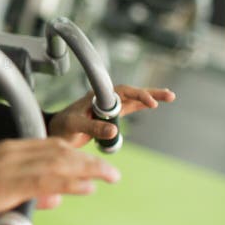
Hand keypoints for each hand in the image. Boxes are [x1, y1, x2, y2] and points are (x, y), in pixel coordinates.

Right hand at [0, 138, 119, 224]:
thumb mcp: (0, 192)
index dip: (77, 155)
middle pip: (58, 152)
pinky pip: (42, 181)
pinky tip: (85, 186)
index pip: (50, 146)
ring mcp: (6, 168)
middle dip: (88, 162)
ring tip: (107, 177)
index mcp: (8, 151)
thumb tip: (56, 198)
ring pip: (55, 164)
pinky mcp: (2, 187)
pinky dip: (67, 182)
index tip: (96, 165)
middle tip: (112, 174)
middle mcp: (9, 153)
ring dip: (85, 170)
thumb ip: (29, 193)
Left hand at [48, 85, 175, 148]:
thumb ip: (92, 128)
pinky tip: (153, 105)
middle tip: (168, 96)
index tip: (150, 103)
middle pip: (130, 92)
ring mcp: (107, 107)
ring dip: (149, 97)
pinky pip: (128, 109)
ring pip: (132, 99)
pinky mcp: (109, 116)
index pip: (120, 92)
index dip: (137, 95)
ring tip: (170, 97)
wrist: (54, 132)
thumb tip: (113, 130)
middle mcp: (103, 99)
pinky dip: (141, 106)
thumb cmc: (61, 127)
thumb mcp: (74, 127)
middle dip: (149, 92)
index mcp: (95, 97)